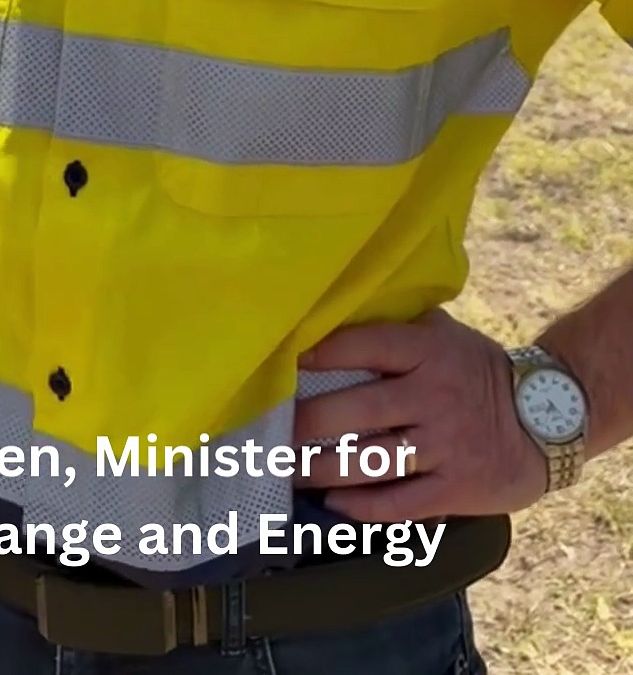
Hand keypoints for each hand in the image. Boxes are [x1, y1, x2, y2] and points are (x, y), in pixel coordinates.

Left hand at [293, 308, 547, 519]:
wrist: (546, 420)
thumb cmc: (477, 370)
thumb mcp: (444, 335)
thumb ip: (398, 326)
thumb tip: (334, 311)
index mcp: (427, 351)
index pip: (365, 345)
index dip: (322, 354)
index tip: (285, 363)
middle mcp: (432, 396)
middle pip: (357, 410)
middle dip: (308, 423)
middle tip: (273, 431)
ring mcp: (444, 445)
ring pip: (371, 461)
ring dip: (322, 469)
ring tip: (288, 471)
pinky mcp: (455, 489)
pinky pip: (400, 502)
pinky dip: (362, 507)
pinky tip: (332, 504)